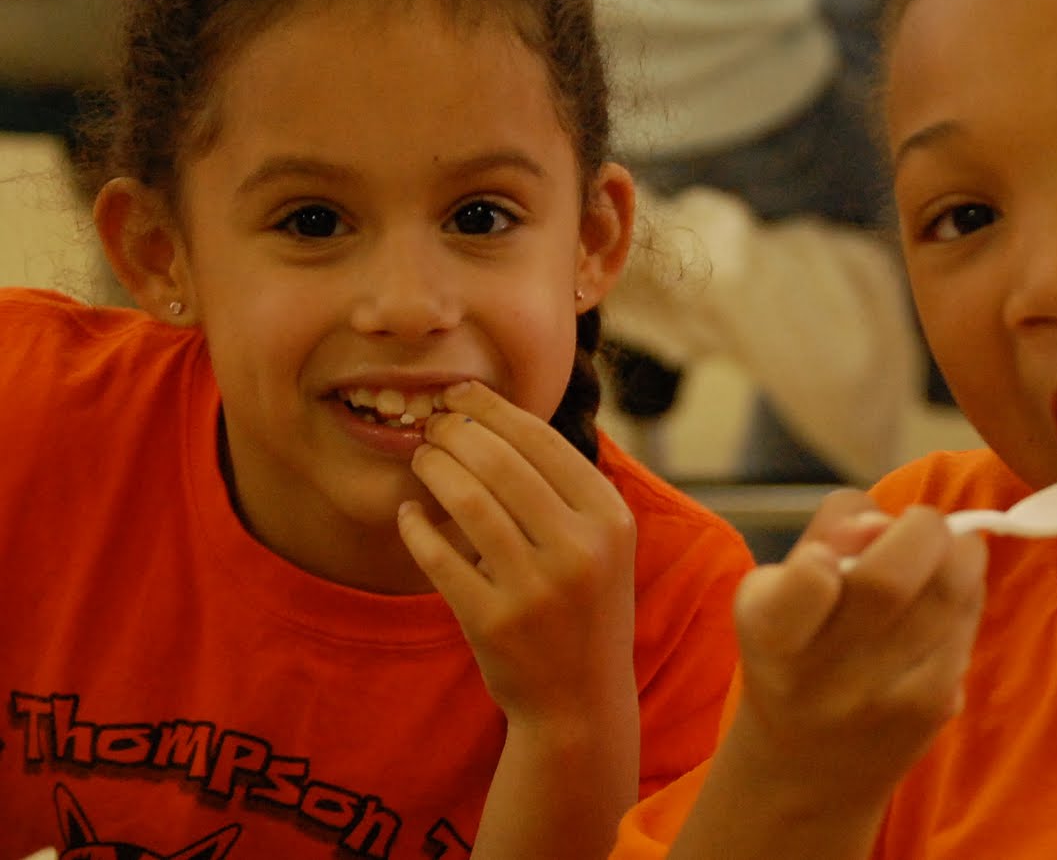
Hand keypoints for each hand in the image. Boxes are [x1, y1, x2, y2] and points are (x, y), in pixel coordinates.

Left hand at [396, 381, 637, 729]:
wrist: (580, 700)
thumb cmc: (584, 607)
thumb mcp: (603, 542)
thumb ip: (568, 487)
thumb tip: (501, 417)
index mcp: (610, 519)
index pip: (544, 442)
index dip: (494, 409)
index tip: (460, 394)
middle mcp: (580, 549)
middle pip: (501, 464)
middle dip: (455, 433)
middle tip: (431, 424)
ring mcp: (537, 588)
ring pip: (469, 502)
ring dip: (434, 469)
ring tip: (421, 459)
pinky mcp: (494, 622)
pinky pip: (440, 558)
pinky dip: (417, 528)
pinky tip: (408, 514)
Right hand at [726, 490, 986, 810]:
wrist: (809, 764)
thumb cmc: (796, 648)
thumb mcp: (778, 586)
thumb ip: (829, 532)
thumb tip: (884, 521)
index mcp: (770, 632)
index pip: (804, 587)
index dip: (820, 558)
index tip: (824, 559)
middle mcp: (823, 673)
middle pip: (891, 580)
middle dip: (922, 528)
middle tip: (920, 528)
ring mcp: (883, 697)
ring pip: (950, 592)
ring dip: (957, 554)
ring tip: (935, 558)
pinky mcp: (932, 708)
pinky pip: (968, 623)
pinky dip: (966, 594)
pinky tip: (942, 604)